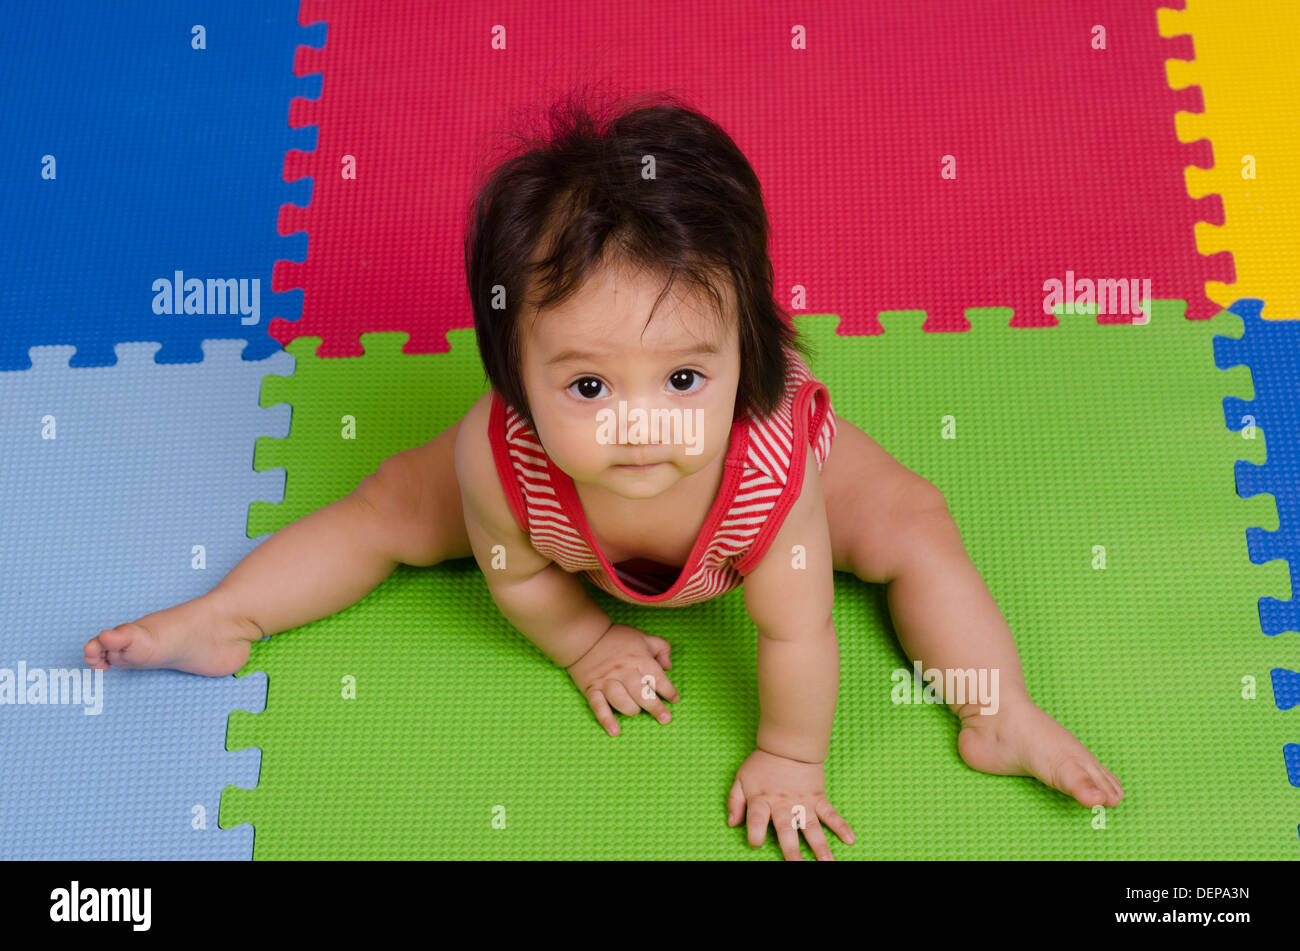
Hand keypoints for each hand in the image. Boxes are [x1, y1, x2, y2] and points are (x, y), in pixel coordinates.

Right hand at [565, 623, 679, 735]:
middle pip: (642, 693)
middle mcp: (624, 671)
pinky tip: (615, 731)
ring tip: (637, 712)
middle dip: (655, 707)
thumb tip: (669, 666)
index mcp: (638, 658)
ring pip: (622, 701)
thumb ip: (661, 648)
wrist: (585, 636)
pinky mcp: (593, 689)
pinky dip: (606, 720)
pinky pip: (599, 706)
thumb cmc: (616, 638)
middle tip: (665, 718)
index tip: (674, 699)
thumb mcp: (643, 637)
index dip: (668, 690)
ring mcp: (607, 681)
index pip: (657, 678)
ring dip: (632, 710)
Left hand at [727, 748, 855, 859]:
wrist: (789, 744)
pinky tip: (850, 839)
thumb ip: (735, 801)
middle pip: (787, 830)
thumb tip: (731, 824)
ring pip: (812, 827)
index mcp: (762, 800)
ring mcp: (803, 802)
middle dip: (791, 850)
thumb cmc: (762, 763)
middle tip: (796, 866)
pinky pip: (831, 814)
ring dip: (820, 846)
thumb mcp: (741, 779)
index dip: (754, 835)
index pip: (756, 821)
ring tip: (827, 863)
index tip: (755, 844)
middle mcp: (783, 804)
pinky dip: (841, 826)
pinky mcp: (818, 798)